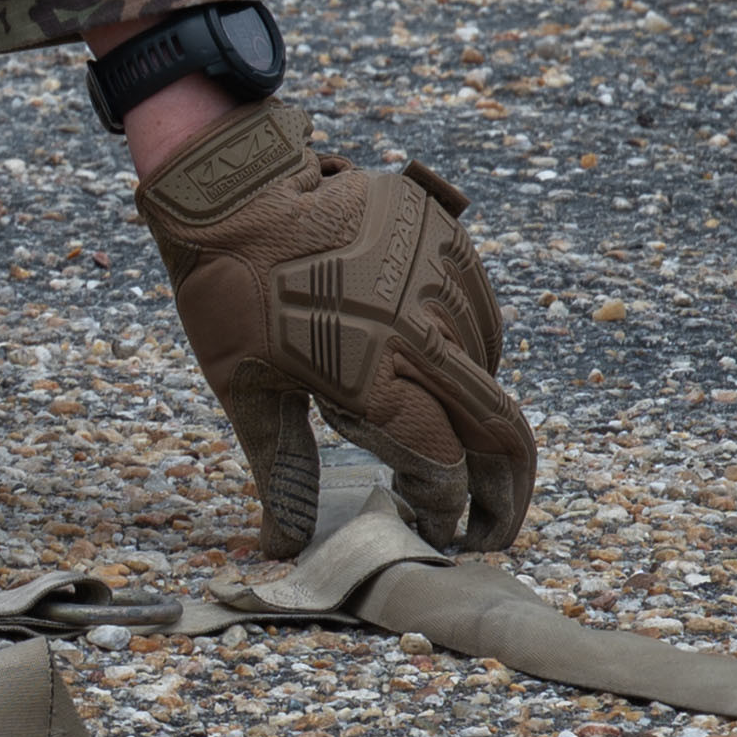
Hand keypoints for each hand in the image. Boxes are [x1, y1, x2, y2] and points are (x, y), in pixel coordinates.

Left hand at [132, 94, 533, 554]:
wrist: (236, 188)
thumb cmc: (230, 293)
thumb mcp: (246, 390)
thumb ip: (284, 472)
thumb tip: (285, 548)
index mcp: (374, 381)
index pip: (442, 469)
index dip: (444, 510)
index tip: (436, 531)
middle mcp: (424, 337)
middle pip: (500, 433)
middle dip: (506, 494)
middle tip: (492, 530)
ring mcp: (443, 286)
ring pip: (490, 374)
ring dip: (478, 421)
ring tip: (443, 440)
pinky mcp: (451, 244)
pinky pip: (481, 319)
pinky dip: (471, 358)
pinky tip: (437, 370)